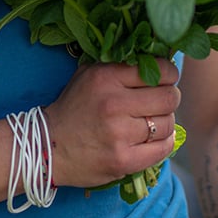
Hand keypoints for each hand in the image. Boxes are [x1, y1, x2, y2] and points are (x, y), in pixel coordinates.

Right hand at [43, 60, 180, 188]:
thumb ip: (119, 64)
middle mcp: (114, 103)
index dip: (169, 75)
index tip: (167, 79)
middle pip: (169, 98)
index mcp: (106, 77)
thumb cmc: (73, 107)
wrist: (48, 146)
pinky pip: (163, 149)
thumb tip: (157, 57)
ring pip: (168, 124)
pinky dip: (164, 143)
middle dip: (170, 99)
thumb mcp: (89, 74)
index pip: (160, 70)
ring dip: (164, 123)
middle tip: (161, 102)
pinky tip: (155, 139)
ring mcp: (119, 134)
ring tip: (151, 123)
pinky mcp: (123, 160)